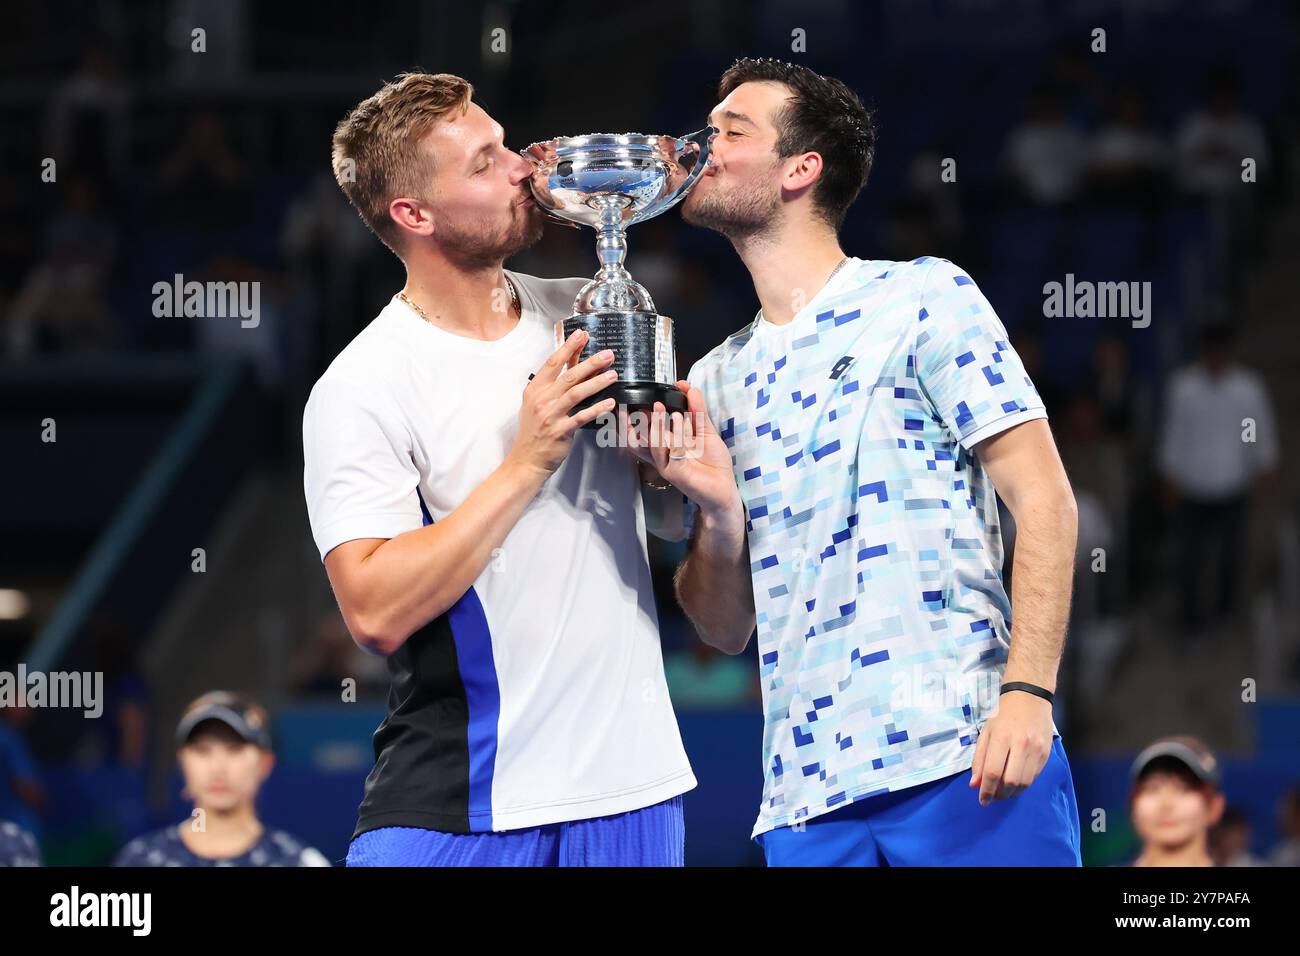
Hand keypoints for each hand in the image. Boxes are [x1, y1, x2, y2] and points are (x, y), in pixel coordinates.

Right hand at [507, 329, 616, 477]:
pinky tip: (610, 403)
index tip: (582, 335)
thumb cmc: (534, 431)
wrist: (526, 459)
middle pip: (569, 375)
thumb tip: (574, 367)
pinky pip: (581, 417)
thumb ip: (554, 386)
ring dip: (596, 383)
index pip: (553, 364)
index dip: (568, 348)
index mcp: (535, 390)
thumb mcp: (537, 404)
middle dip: (590, 363)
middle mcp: (541, 400)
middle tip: (608, 355)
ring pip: (576, 393)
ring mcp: (550, 415)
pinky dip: (597, 409)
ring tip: (613, 375)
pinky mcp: (560, 431)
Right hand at [622, 381, 741, 522]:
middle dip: (637, 420)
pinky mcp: (674, 472)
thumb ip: (697, 411)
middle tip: (641, 401)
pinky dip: (674, 433)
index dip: (639, 415)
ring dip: (656, 424)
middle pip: (640, 437)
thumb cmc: (714, 463)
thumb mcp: (706, 432)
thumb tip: (689, 387)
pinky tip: (678, 418)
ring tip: (661, 406)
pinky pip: (671, 450)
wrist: (725, 489)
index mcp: (667, 444)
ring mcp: (667, 463)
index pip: (646, 428)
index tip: (642, 395)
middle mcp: (663, 454)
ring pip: (653, 443)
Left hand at [968, 689, 1054, 805]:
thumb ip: (979, 759)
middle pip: (1011, 781)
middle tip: (992, 797)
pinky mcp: (1046, 754)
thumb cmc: (1003, 716)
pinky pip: (1034, 777)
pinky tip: (1014, 784)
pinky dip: (1022, 786)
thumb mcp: (986, 733)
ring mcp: (1036, 750)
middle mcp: (1021, 744)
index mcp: (1002, 737)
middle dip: (1000, 795)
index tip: (982, 800)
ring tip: (1002, 792)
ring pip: (1024, 783)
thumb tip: (975, 784)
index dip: (986, 790)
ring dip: (1011, 793)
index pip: (993, 771)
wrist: (1029, 699)